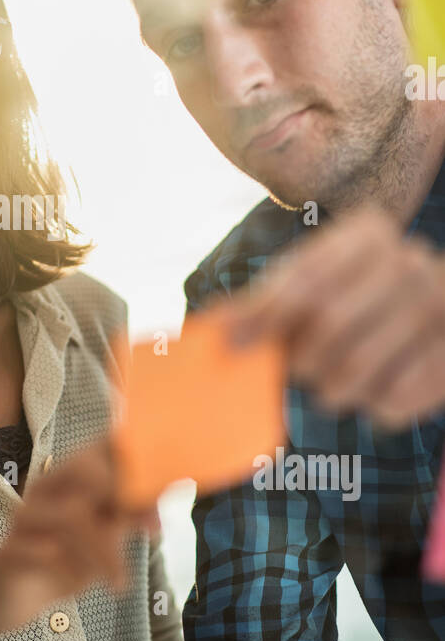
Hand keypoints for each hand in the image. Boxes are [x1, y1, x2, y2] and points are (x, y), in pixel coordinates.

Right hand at [0, 438, 156, 631]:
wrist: (5, 597)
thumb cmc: (58, 563)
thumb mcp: (100, 542)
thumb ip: (126, 518)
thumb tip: (162, 498)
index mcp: (66, 481)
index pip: (97, 449)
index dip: (131, 457)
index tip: (165, 485)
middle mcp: (44, 491)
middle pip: (84, 470)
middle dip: (124, 498)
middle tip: (151, 529)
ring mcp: (24, 520)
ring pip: (69, 516)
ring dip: (104, 551)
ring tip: (120, 582)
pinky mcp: (7, 552)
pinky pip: (36, 550)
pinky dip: (63, 566)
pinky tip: (79, 583)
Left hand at [223, 206, 444, 428]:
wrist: (433, 312)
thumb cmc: (350, 296)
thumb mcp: (308, 283)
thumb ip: (264, 303)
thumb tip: (218, 331)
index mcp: (369, 234)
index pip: (308, 278)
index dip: (266, 314)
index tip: (233, 344)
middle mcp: (411, 262)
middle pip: (331, 324)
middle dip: (300, 358)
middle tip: (293, 370)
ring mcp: (438, 308)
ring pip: (359, 368)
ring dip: (330, 390)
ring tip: (328, 384)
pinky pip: (392, 400)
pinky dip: (370, 407)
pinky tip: (371, 392)